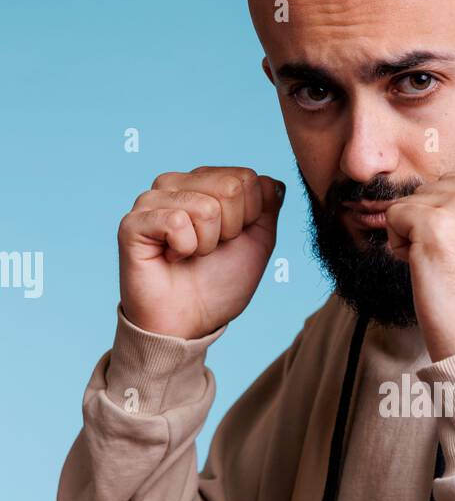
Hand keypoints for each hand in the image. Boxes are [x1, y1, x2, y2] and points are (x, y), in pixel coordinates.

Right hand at [118, 166, 283, 338]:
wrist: (189, 322)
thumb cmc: (219, 284)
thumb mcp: (257, 245)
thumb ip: (267, 209)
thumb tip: (273, 182)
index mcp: (205, 183)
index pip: (248, 178)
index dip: (249, 217)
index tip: (230, 239)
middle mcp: (177, 184)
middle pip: (231, 187)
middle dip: (230, 230)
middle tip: (208, 249)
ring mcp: (152, 200)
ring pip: (206, 207)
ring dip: (207, 244)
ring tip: (189, 254)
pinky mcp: (133, 221)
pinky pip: (177, 222)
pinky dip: (184, 249)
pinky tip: (170, 257)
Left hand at [384, 172, 454, 361]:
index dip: (452, 221)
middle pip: (431, 189)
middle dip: (431, 224)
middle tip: (454, 265)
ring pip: (411, 202)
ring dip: (414, 236)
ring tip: (444, 269)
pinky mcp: (434, 225)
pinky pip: (393, 216)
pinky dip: (398, 247)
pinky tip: (425, 271)